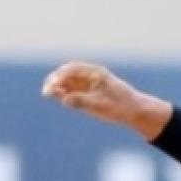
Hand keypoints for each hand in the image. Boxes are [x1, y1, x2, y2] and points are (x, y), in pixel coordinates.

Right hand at [41, 61, 172, 139]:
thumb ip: (82, 101)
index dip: (61, 76)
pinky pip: (70, 89)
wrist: (134, 111)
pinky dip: (62, 92)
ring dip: (57, 86)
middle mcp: (89, 75)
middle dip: (55, 79)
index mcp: (96, 73)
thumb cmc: (120, 106)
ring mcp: (87, 83)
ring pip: (66, 81)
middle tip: (47, 91)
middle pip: (67, 73)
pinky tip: (57, 97)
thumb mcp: (101, 105)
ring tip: (48, 94)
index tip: (53, 86)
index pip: (73, 69)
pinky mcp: (85, 92)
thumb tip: (64, 99)